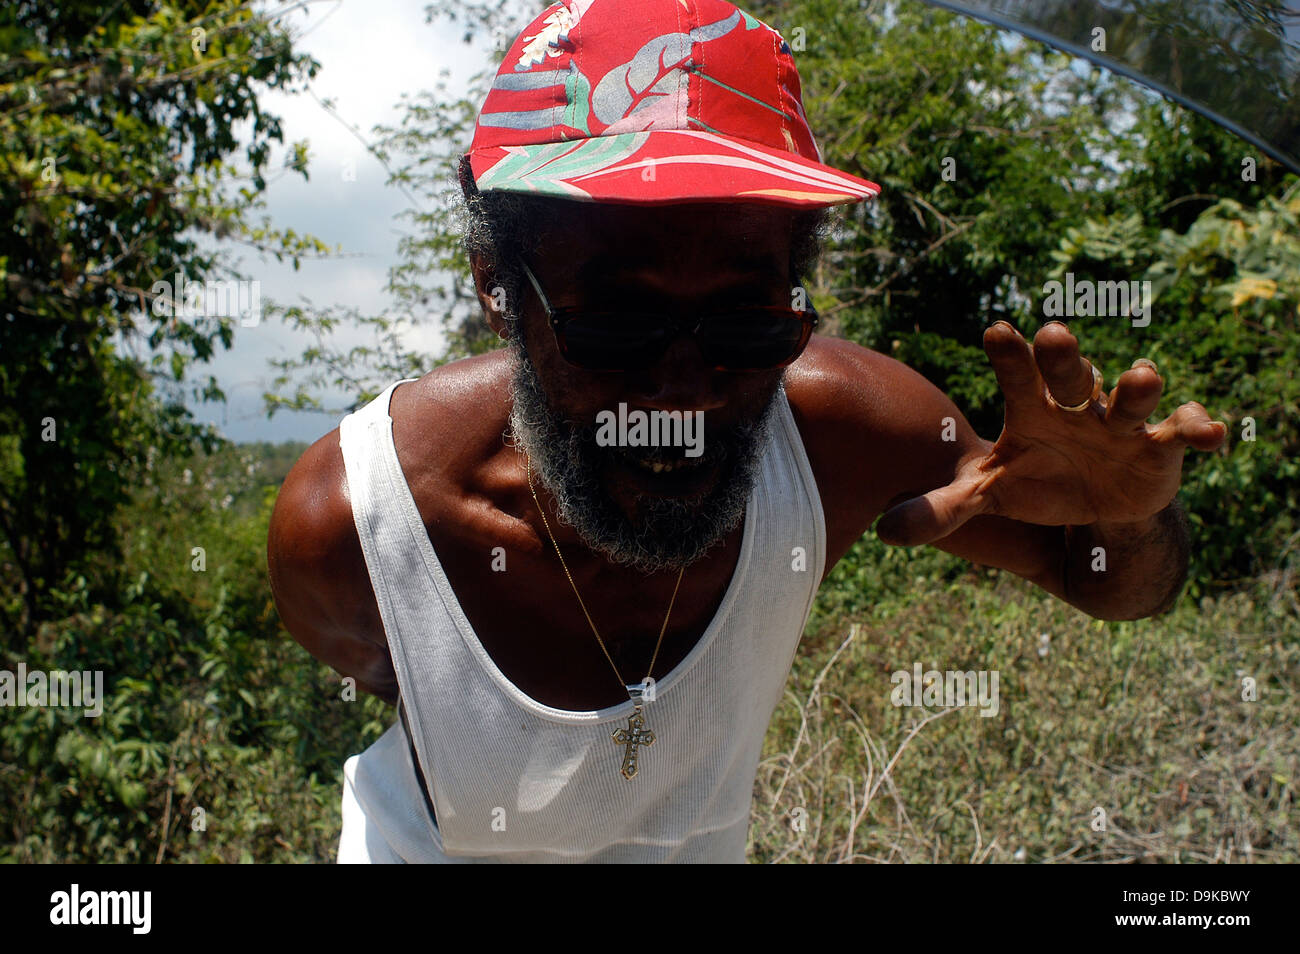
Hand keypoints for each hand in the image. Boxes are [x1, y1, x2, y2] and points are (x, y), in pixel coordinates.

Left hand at [876, 320, 1226, 545]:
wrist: (1091, 505)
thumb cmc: (1034, 482)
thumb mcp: (989, 495)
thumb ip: (943, 507)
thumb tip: (885, 531)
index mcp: (1031, 410)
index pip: (1016, 377)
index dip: (1009, 356)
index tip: (997, 332)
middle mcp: (1076, 406)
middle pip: (1070, 375)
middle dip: (1065, 357)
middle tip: (1054, 335)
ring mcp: (1121, 423)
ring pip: (1130, 396)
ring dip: (1137, 386)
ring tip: (1139, 377)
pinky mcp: (1160, 447)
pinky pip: (1182, 432)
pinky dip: (1197, 429)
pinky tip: (1211, 433)